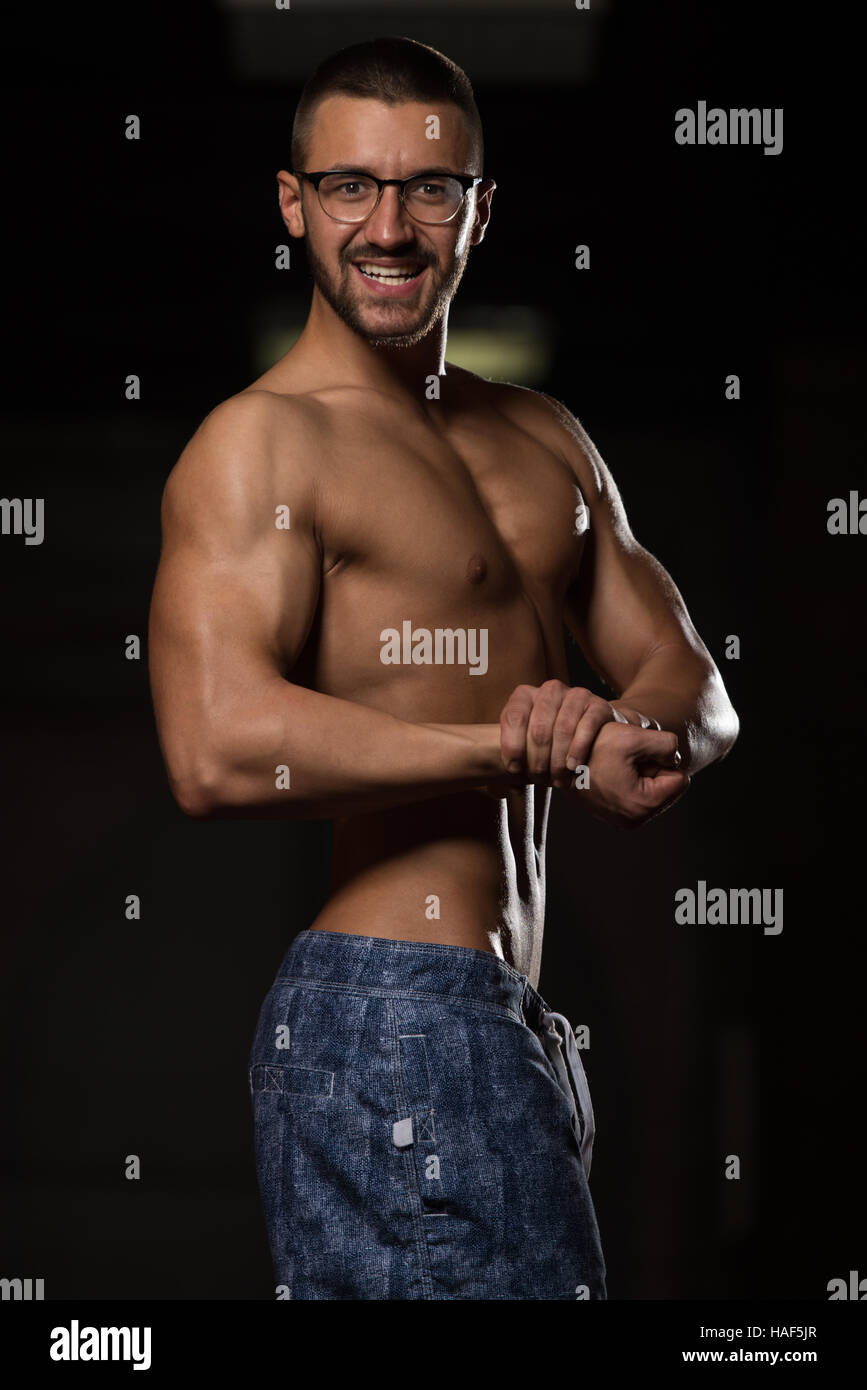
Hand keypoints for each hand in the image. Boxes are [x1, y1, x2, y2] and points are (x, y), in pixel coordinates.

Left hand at [499, 680, 629, 789]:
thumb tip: (508, 788)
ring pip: (562, 729)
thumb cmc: (550, 742)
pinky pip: (587, 726)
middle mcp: (550, 690)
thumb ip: (515, 762)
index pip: (514, 717)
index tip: (514, 770)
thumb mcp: (528, 745)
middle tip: (539, 779)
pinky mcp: (598, 705)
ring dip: (558, 760)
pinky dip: (578, 749)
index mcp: (525, 695)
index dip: (512, 746)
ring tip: (558, 780)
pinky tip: (573, 766)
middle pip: (538, 728)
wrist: (589, 731)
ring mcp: (576, 695)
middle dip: (537, 760)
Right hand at [576, 719, 689, 828]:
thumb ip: (667, 744)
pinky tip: (611, 774)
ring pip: (652, 791)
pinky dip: (629, 782)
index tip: (636, 756)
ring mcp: (623, 821)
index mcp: (641, 804)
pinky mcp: (615, 817)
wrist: (559, 756)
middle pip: (667, 788)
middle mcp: (633, 820)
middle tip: (624, 762)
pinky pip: (637, 796)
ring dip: (641, 775)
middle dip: (652, 770)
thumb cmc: (593, 745)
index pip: (680, 779)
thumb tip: (676, 759)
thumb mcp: (634, 736)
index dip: (662, 760)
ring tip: (616, 767)